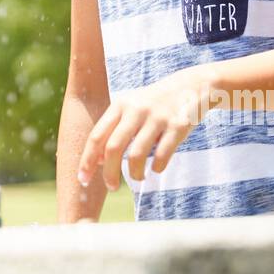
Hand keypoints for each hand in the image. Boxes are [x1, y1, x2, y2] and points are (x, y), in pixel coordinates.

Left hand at [77, 67, 214, 191]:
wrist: (190, 86)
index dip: (87, 160)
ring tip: (137, 178)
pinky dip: (157, 167)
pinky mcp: (178, 126)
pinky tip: (156, 169)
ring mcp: (158, 117)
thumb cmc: (152, 104)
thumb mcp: (129, 109)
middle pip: (113, 148)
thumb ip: (112, 131)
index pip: (97, 136)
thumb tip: (96, 161)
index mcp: (120, 105)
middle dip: (109, 173)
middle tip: (111, 187)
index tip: (82, 179)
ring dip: (134, 174)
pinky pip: (162, 155)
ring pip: (136, 155)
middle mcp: (136, 110)